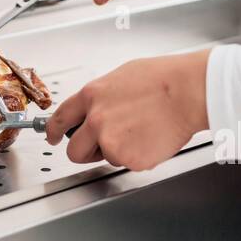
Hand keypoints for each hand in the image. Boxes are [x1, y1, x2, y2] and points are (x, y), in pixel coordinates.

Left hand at [45, 49, 211, 170]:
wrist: (187, 92)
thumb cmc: (163, 79)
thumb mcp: (121, 77)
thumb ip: (102, 96)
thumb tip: (96, 106)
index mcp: (92, 95)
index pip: (60, 118)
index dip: (53, 132)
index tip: (53, 137)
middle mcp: (96, 119)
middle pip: (74, 150)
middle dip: (85, 152)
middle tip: (103, 146)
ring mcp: (111, 140)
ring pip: (105, 157)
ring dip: (117, 151)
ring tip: (140, 132)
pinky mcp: (129, 158)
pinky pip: (127, 163)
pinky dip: (138, 157)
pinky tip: (151, 139)